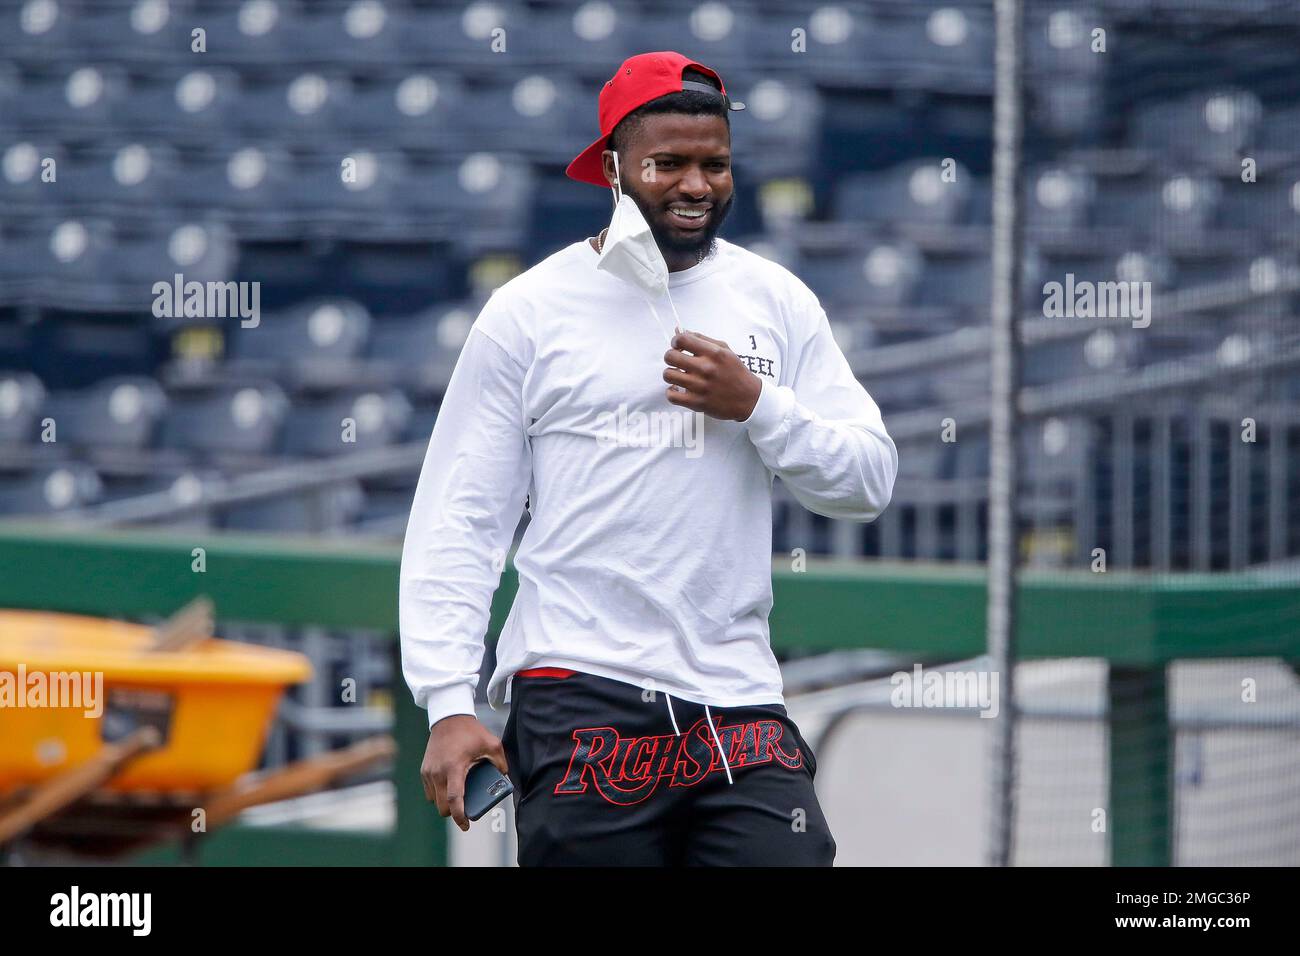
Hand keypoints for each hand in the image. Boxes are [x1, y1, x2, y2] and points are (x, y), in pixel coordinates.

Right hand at [421, 714, 508, 831]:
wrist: (448, 718)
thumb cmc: (471, 731)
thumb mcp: (491, 743)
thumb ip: (500, 761)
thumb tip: (504, 777)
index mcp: (454, 767)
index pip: (454, 799)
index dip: (459, 816)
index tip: (466, 826)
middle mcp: (438, 772)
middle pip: (442, 806)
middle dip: (454, 812)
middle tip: (466, 808)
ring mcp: (429, 772)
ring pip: (435, 800)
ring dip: (445, 802)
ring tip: (459, 794)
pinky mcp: (424, 770)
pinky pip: (430, 791)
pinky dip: (439, 793)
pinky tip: (450, 786)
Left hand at [663, 330, 761, 421]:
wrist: (749, 398)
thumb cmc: (735, 372)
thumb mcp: (724, 350)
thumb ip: (701, 339)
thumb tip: (679, 331)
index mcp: (714, 353)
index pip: (682, 339)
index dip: (675, 341)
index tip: (678, 346)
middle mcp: (706, 369)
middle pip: (670, 356)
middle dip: (670, 356)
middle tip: (677, 360)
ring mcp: (700, 387)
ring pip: (668, 375)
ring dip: (670, 373)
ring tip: (678, 374)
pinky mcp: (696, 403)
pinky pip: (671, 396)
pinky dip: (671, 391)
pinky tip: (678, 388)